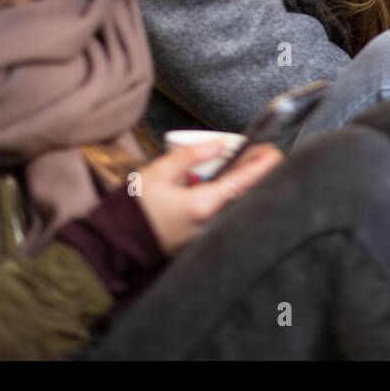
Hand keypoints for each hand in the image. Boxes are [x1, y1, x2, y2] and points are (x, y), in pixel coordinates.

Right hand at [136, 142, 282, 254]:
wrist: (114, 246)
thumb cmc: (133, 209)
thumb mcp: (157, 173)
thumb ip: (188, 156)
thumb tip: (216, 144)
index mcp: (201, 206)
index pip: (241, 183)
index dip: (261, 167)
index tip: (275, 152)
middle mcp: (209, 223)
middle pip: (243, 194)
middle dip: (256, 173)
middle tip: (265, 152)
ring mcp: (205, 234)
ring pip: (233, 204)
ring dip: (242, 183)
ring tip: (247, 163)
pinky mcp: (198, 239)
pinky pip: (221, 213)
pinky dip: (228, 196)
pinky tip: (226, 182)